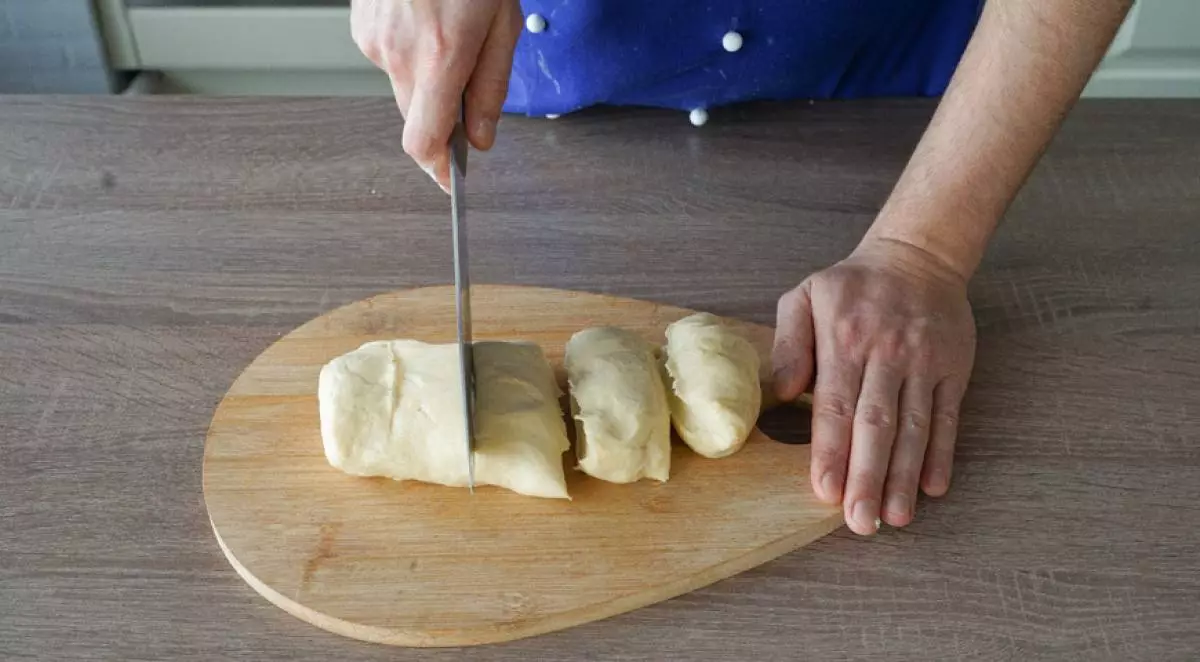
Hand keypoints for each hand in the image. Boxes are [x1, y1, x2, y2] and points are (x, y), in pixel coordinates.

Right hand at [351, 0, 521, 190]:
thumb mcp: (502, 20)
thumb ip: (492, 85)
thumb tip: (482, 135)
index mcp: (440, 54)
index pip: (425, 142)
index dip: (439, 169)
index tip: (451, 179)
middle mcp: (398, 52)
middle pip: (417, 118)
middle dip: (443, 113)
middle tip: (469, 77)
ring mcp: (373, 38)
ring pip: (403, 85)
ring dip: (427, 75)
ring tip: (448, 30)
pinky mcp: (360, 26)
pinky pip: (389, 57)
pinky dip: (410, 49)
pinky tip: (427, 18)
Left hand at [772, 237, 976, 534]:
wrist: (917, 256)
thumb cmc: (851, 287)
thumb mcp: (805, 297)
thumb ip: (789, 344)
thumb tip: (781, 392)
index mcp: (845, 339)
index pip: (836, 405)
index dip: (831, 451)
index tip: (825, 490)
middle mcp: (887, 354)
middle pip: (877, 425)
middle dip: (868, 477)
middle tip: (860, 523)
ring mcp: (925, 363)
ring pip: (914, 428)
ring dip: (904, 476)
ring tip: (895, 517)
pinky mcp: (954, 368)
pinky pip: (947, 417)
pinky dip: (941, 454)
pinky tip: (931, 488)